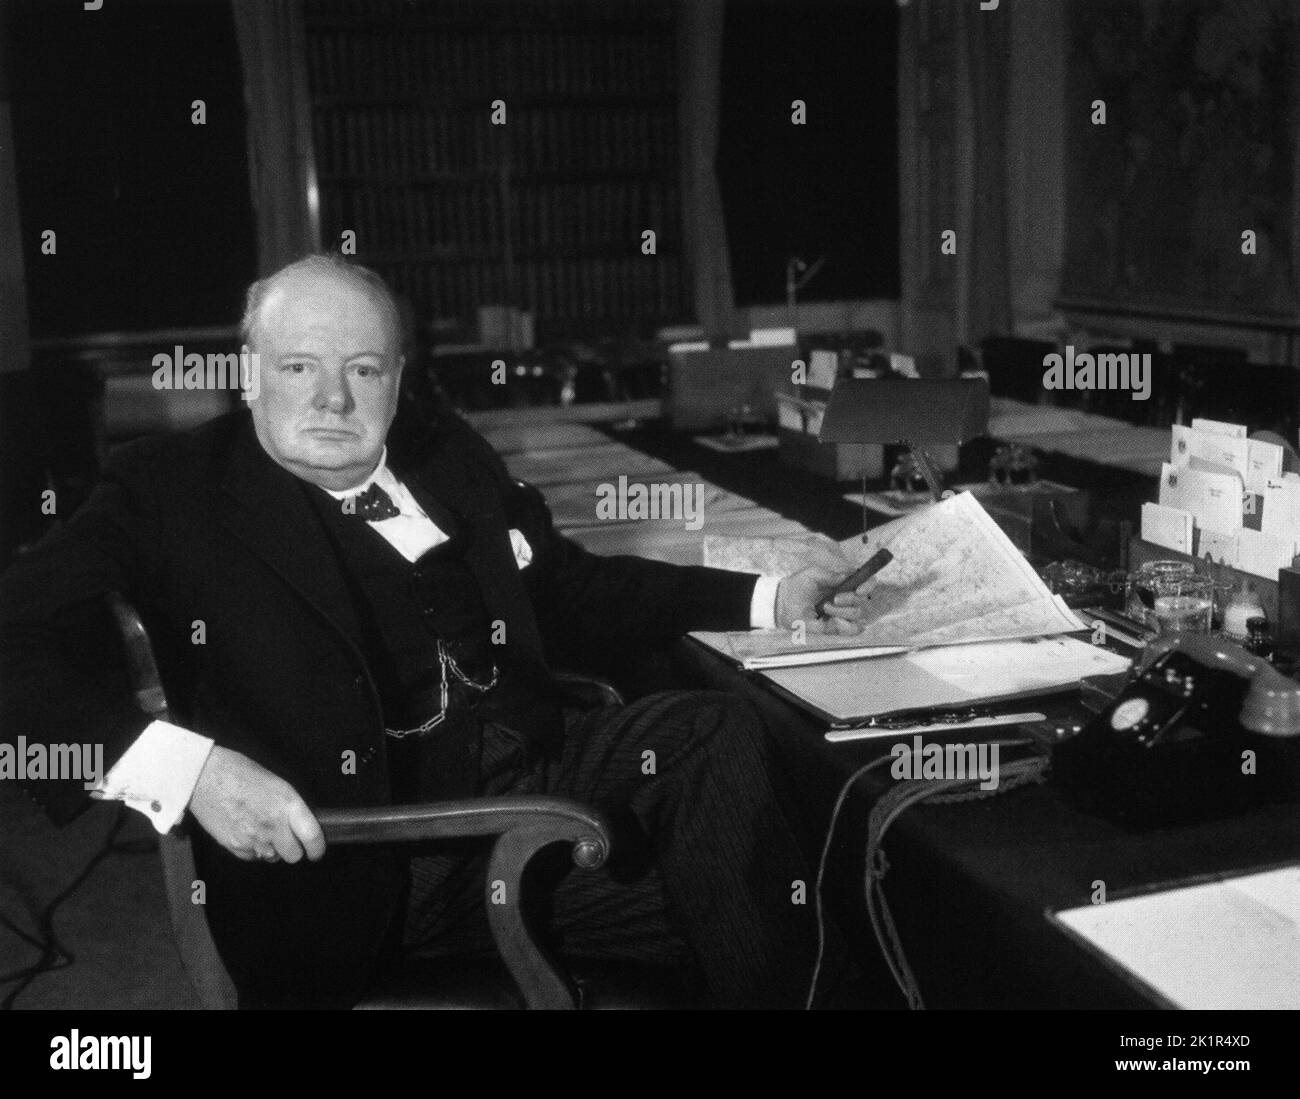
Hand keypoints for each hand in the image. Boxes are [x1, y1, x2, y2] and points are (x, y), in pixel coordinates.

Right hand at [188, 746, 325, 863]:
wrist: (205, 776)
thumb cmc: (240, 772)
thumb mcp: (276, 784)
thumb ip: (290, 807)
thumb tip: (300, 825)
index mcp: (287, 804)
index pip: (312, 836)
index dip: (317, 848)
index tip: (316, 851)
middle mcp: (273, 825)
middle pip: (294, 855)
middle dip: (293, 849)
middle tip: (287, 839)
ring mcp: (253, 838)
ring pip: (273, 857)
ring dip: (272, 849)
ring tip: (261, 828)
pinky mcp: (235, 846)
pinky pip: (253, 857)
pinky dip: (253, 849)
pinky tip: (246, 830)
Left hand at [774, 540, 866, 635]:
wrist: (783, 602)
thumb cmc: (797, 586)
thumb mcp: (814, 574)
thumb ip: (832, 574)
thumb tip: (849, 575)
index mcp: (843, 584)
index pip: (866, 583)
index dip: (869, 585)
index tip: (859, 589)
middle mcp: (846, 599)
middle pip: (863, 600)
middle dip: (850, 599)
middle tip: (834, 598)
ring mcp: (842, 614)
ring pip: (857, 614)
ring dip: (842, 611)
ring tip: (825, 608)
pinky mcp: (836, 627)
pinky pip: (853, 630)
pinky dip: (847, 626)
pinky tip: (833, 621)